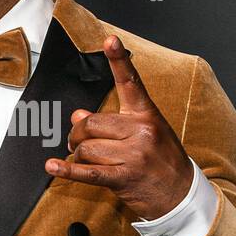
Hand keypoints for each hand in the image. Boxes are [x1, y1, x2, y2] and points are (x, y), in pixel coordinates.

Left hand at [44, 34, 194, 219]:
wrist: (181, 195)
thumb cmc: (163, 161)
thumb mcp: (145, 134)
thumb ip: (113, 121)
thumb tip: (78, 115)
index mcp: (147, 115)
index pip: (130, 83)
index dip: (119, 60)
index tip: (110, 40)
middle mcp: (141, 131)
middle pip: (92, 123)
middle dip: (78, 133)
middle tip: (76, 141)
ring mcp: (133, 155)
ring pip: (87, 148)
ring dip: (79, 154)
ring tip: (84, 159)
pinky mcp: (124, 178)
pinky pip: (88, 171)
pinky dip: (68, 170)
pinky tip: (54, 167)